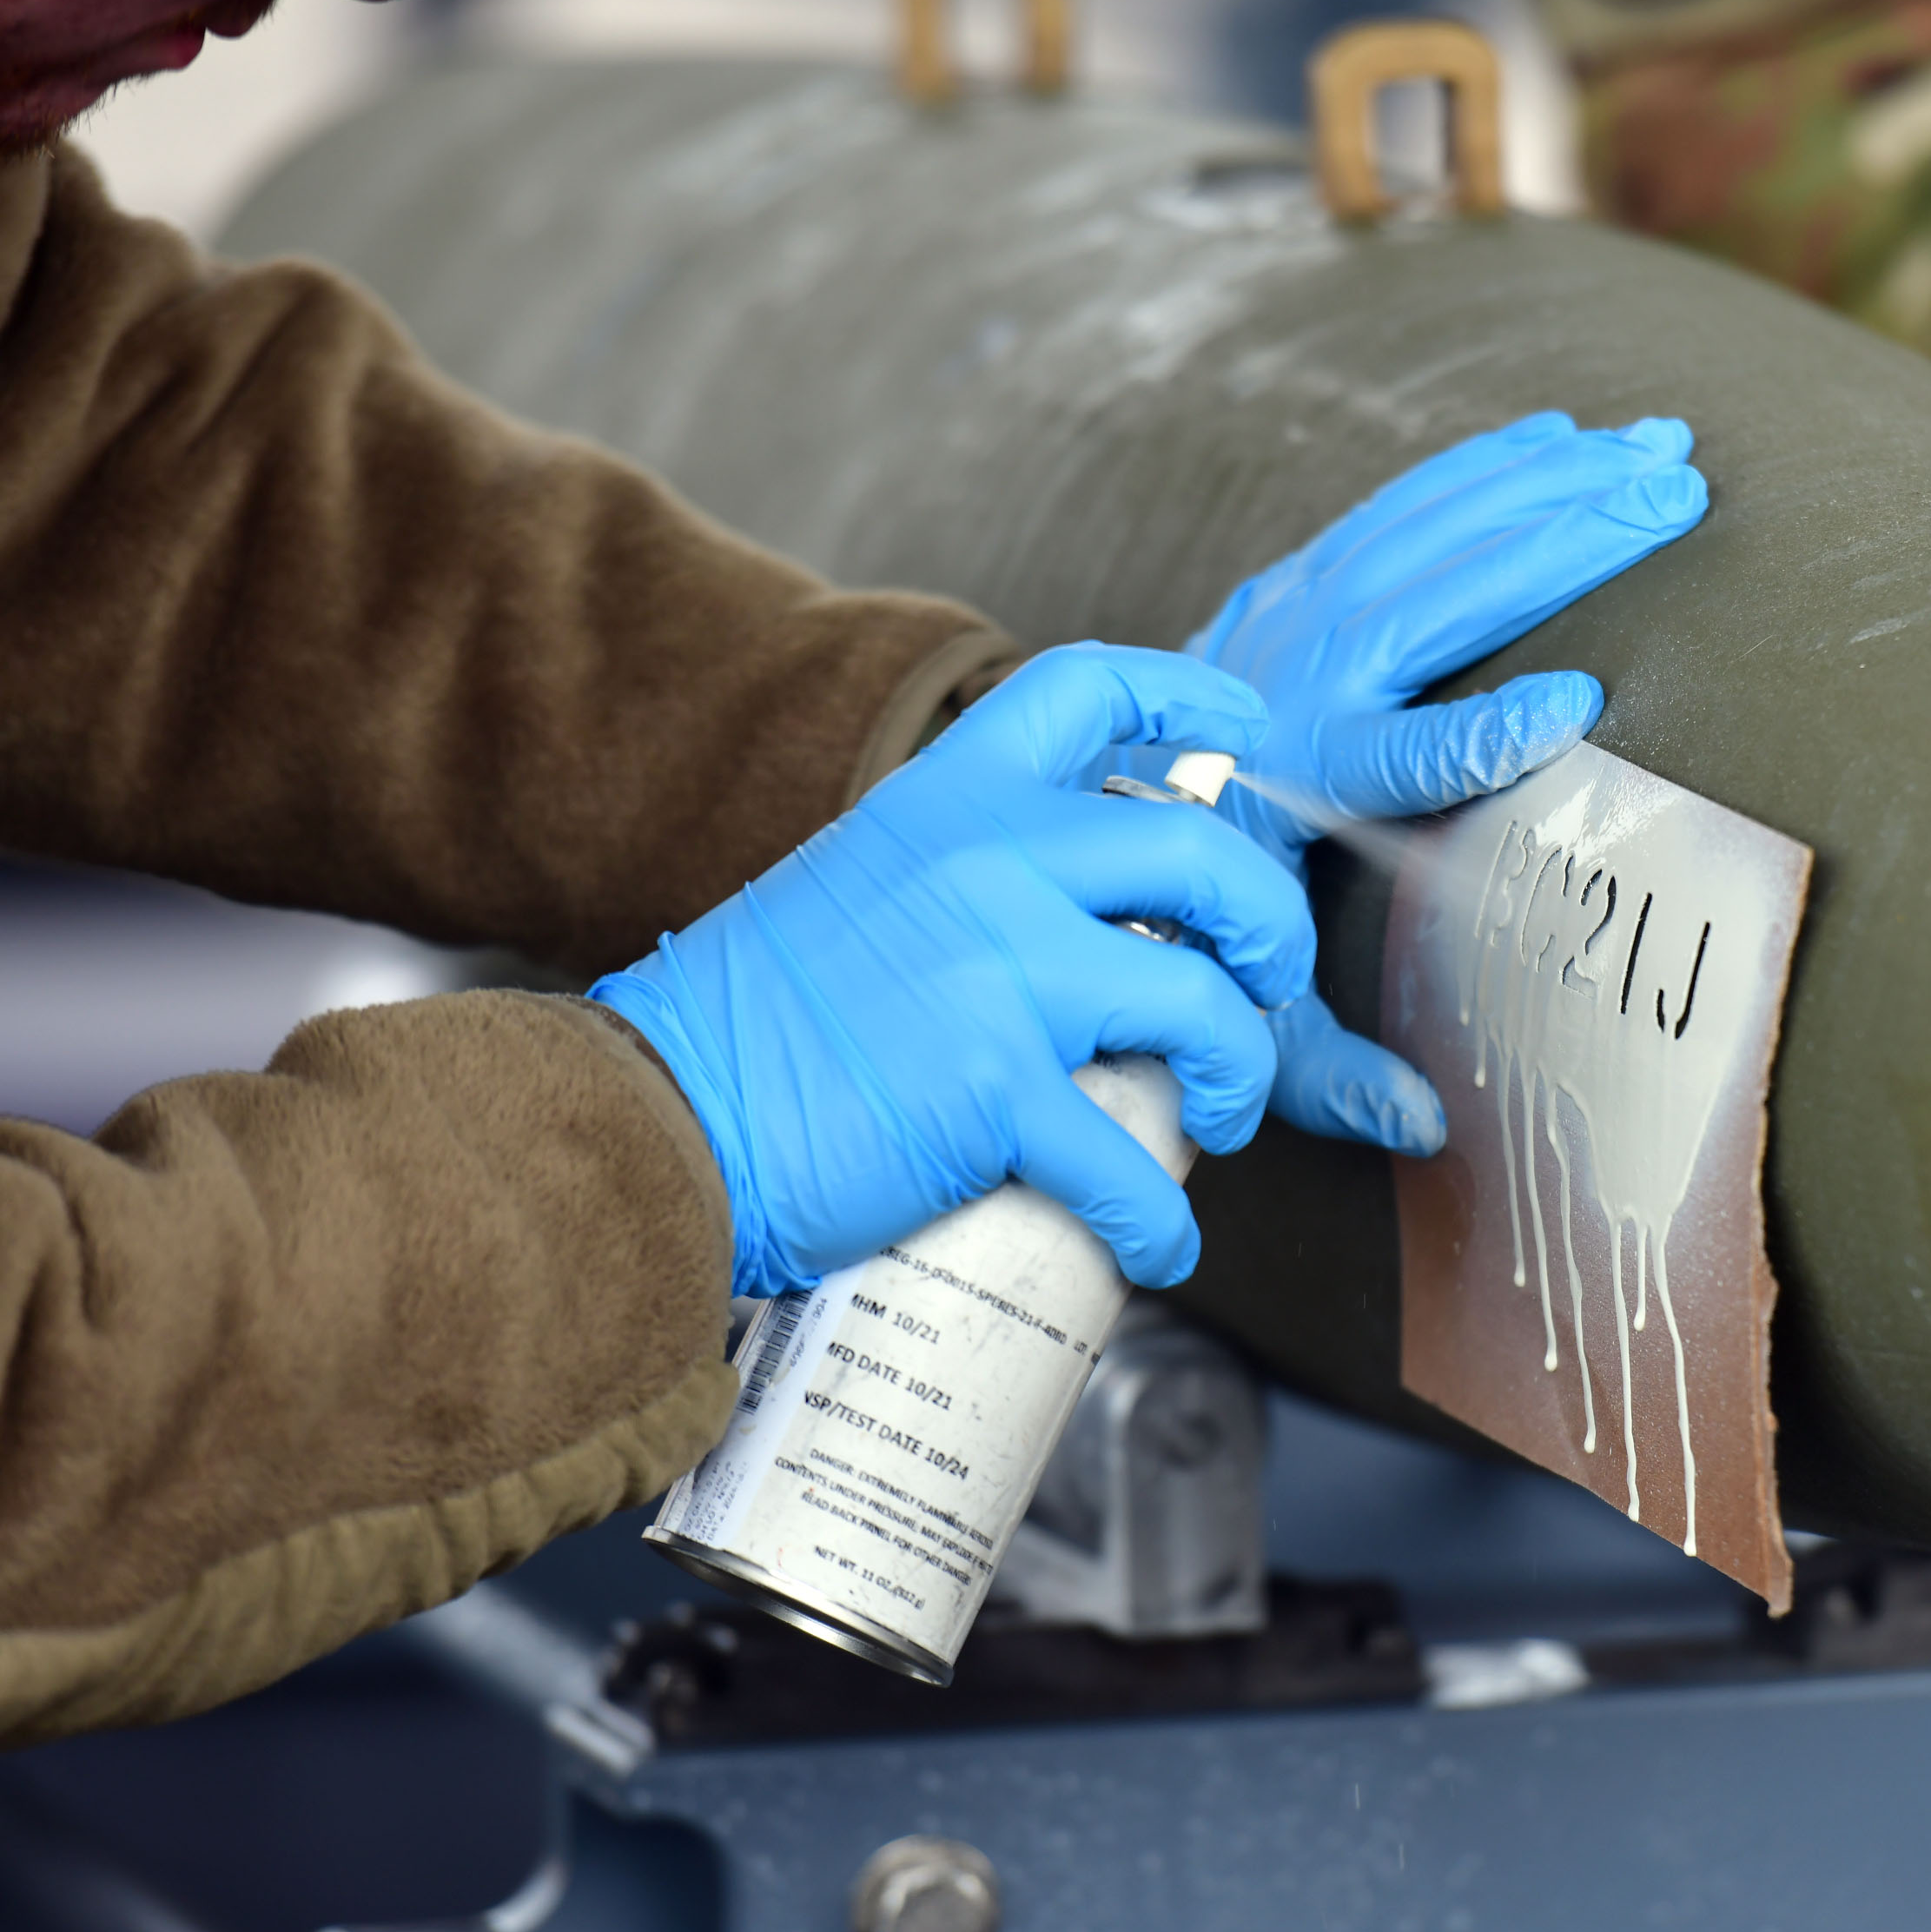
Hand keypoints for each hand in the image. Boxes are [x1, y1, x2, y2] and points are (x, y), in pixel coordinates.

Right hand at [592, 644, 1315, 1296]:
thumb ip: (968, 873)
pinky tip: (1159, 1242)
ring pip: (1205, 1007)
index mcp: (949, 797)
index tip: (1247, 730)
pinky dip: (1163, 1220)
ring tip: (1216, 1114)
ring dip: (1239, 1072)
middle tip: (1269, 982)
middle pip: (1204, 854)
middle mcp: (988, 861)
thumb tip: (1086, 913)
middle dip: (1271, 927)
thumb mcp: (861, 882)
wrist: (659, 1110)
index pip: (1090, 689)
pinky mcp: (994, 1093)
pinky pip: (1130, 1164)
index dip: (1190, 698)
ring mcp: (999, 974)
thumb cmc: (755, 1020)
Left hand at [1151, 411, 1708, 1154]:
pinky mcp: (1292, 585)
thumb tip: (1423, 1126)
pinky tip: (1569, 437)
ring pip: (1429, 534)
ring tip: (1664, 452)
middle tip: (1671, 500)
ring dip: (1551, 486)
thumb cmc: (1185, 926)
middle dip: (1559, 543)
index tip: (1579, 701)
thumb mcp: (1241, 1018)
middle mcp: (1286, 687)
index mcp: (1287, 790)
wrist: (1071, 821)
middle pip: (1433, 603)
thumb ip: (1323, 1072)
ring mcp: (1284, 620)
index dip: (1482, 733)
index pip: (1394, 760)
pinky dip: (1487, 469)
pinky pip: (1401, 511)